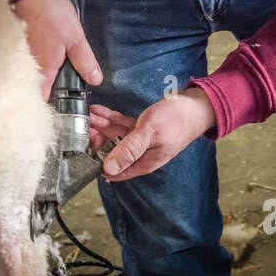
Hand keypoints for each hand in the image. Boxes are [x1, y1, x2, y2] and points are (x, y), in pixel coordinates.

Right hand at [13, 0, 101, 98]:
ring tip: (47, 77)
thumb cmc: (49, 12)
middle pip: (33, 89)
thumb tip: (95, 79)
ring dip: (35, 79)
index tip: (56, 109)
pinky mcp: (16, 46)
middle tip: (54, 94)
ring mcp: (20, 56)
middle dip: (42, 94)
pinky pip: (21, 63)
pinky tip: (37, 58)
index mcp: (46, 68)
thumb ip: (84, 61)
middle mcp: (29, 66)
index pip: (43, 98)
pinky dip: (28, 65)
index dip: (49, 107)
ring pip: (27, 76)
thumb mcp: (75, 37)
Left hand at [91, 88, 216, 180]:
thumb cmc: (177, 120)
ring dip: (100, 126)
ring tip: (85, 115)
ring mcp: (141, 141)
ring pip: (114, 136)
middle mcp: (141, 155)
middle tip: (80, 129)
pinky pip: (122, 125)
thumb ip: (128, 150)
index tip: (81, 151)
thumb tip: (108, 169)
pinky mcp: (142, 129)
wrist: (196, 105)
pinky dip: (111, 118)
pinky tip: (99, 110)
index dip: (96, 162)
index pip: (114, 170)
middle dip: (95, 141)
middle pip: (111, 152)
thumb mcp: (149, 134)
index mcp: (143, 162)